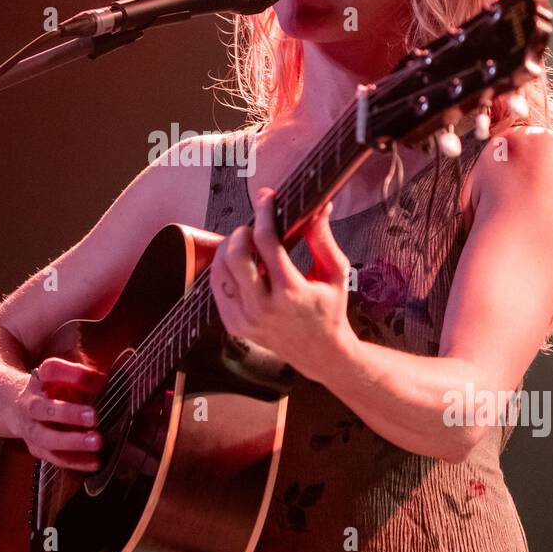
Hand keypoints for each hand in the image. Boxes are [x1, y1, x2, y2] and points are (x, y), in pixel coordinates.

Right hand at [11, 357, 105, 470]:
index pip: (51, 370)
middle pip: (44, 408)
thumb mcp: (65, 377)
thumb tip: (102, 382)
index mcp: (39, 378)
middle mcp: (31, 403)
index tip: (98, 381)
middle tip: (94, 416)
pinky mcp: (35, 447)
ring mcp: (30, 428)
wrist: (17, 406)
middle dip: (69, 413)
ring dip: (72, 442)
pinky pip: (53, 457)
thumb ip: (84, 378)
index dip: (73, 374)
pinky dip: (74, 461)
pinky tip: (94, 461)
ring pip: (46, 438)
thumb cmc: (51, 389)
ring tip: (97, 442)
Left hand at [210, 187, 356, 382]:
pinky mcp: (234, 326)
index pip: (267, 241)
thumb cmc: (330, 310)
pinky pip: (217, 287)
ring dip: (229, 248)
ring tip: (246, 246)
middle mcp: (264, 307)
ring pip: (219, 270)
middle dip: (242, 232)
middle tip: (254, 229)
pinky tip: (240, 265)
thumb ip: (323, 239)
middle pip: (235, 254)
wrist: (320, 353)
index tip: (266, 198)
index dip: (264, 213)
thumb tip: (318, 206)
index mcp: (291, 292)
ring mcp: (245, 319)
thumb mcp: (335, 274)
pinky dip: (224, 269)